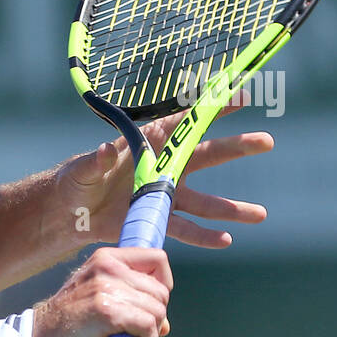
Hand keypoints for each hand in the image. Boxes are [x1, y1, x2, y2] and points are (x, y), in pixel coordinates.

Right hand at [32, 246, 172, 336]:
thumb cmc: (67, 325)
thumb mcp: (96, 296)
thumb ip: (129, 300)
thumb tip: (164, 323)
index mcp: (105, 259)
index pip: (157, 259)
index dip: (162, 285)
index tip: (148, 305)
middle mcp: (106, 268)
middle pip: (161, 292)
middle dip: (155, 316)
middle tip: (135, 332)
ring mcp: (106, 289)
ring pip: (157, 312)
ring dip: (150, 334)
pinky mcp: (107, 313)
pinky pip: (148, 328)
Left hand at [55, 102, 273, 248]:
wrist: (69, 213)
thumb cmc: (76, 181)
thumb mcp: (82, 169)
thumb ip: (96, 161)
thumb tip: (105, 150)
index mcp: (148, 143)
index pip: (185, 122)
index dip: (212, 109)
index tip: (241, 95)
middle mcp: (163, 167)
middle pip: (206, 156)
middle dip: (237, 148)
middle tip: (267, 141)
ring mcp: (163, 195)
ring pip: (204, 202)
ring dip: (231, 209)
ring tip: (260, 215)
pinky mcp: (156, 219)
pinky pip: (183, 229)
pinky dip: (202, 236)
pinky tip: (225, 240)